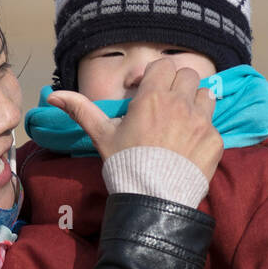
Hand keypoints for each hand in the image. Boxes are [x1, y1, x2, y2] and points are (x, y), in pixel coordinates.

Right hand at [47, 58, 223, 183]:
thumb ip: (81, 110)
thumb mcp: (101, 136)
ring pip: (206, 94)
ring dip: (195, 103)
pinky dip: (204, 132)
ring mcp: (201, 122)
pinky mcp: (215, 141)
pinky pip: (214, 126)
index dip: (155, 76)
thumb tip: (52, 96)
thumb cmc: (125, 166)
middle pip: (187, 75)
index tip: (147, 92)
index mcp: (153, 97)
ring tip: (182, 122)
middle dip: (177, 86)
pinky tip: (190, 148)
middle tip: (166, 106)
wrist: (152, 202)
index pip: (163, 66)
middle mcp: (180, 103)